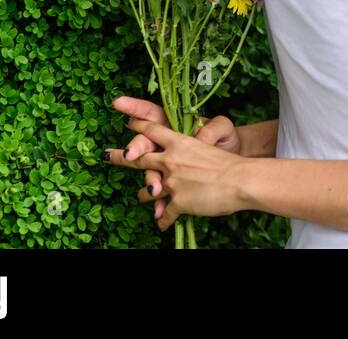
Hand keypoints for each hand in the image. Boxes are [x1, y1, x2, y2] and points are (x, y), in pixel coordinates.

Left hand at [109, 118, 245, 231]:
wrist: (240, 180)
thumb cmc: (230, 162)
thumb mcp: (212, 144)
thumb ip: (196, 144)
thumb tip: (191, 148)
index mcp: (180, 142)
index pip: (155, 130)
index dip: (140, 126)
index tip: (128, 122)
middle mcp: (170, 160)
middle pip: (139, 158)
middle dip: (121, 157)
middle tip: (107, 156)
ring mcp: (172, 182)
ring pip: (149, 191)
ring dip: (146, 194)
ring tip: (143, 197)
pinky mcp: (177, 202)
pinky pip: (165, 214)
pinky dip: (163, 220)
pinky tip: (162, 224)